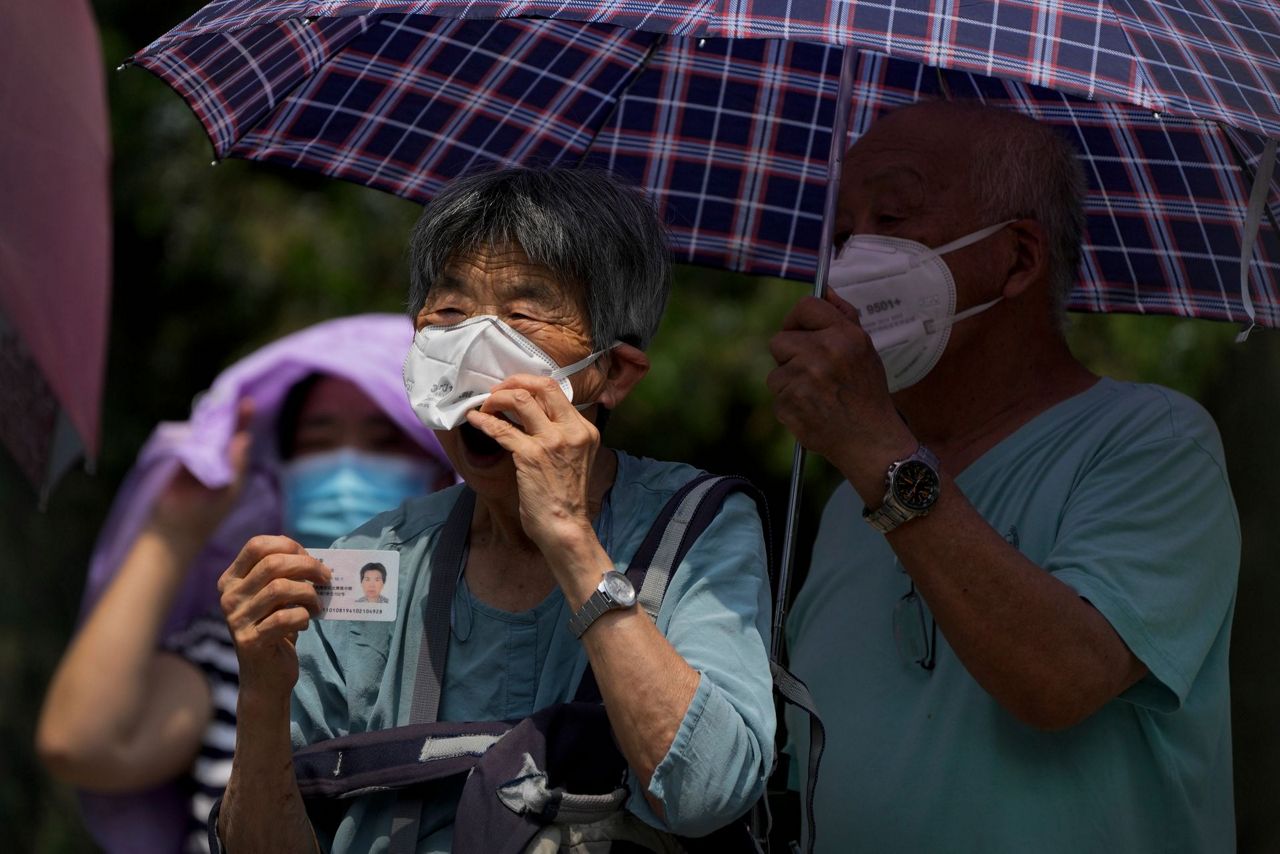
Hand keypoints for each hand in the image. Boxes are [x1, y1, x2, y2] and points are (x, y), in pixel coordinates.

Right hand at [149, 399, 254, 551]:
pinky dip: (192, 431)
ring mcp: (194, 457)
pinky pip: (186, 440)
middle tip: (234, 399)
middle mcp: (213, 459)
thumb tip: (244, 438)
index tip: (247, 403)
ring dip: (210, 421)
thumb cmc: (205, 514)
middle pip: (221, 431)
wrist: (173, 530)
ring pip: (203, 433)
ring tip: (218, 406)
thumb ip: (236, 464)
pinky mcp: (176, 459)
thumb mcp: (227, 490)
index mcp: (230, 467)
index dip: (241, 421)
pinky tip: (199, 422)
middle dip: (227, 416)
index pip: (238, 439)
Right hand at [218, 535, 330, 698]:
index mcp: (231, 580)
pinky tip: (305, 624)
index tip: (309, 557)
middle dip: (308, 566)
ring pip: (280, 588)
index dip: (288, 545)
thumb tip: (315, 559)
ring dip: (309, 594)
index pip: (256, 545)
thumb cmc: (277, 629)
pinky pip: (286, 617)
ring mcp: (237, 620)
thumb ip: (285, 576)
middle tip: (326, 577)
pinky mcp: (251, 641)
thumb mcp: (276, 598)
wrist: (266, 677)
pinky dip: (303, 617)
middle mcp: (229, 597)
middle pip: (273, 564)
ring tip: (317, 605)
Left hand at [466, 375, 598, 552]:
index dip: (529, 384)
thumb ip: (561, 436)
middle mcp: (572, 430)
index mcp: (585, 429)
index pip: (556, 391)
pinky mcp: (531, 455)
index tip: (512, 389)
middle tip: (497, 391)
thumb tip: (531, 416)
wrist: (565, 527)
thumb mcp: (575, 458)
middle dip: (514, 382)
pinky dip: (485, 421)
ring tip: (486, 405)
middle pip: (542, 386)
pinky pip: (502, 429)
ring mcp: (552, 441)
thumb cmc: (565, 498)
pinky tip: (475, 419)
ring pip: (521, 400)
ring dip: (498, 398)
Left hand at [767, 291, 915, 498]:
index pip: (806, 307)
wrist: (871, 441)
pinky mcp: (790, 404)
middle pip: (780, 341)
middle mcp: (824, 354)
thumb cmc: (867, 393)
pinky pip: (778, 396)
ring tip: (816, 396)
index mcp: (845, 336)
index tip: (796, 330)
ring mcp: (804, 380)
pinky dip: (790, 405)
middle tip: (811, 373)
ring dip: (790, 383)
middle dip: (789, 356)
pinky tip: (812, 411)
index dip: (796, 319)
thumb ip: (843, 317)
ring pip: (776, 372)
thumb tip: (825, 288)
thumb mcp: (865, 350)